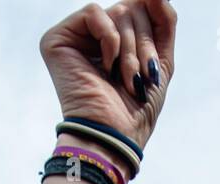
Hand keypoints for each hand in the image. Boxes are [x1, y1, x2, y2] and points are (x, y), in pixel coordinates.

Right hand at [40, 1, 176, 151]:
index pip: (141, 11)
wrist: (115, 135)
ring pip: (117, 10)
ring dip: (131, 48)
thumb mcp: (161, 60)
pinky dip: (109, 39)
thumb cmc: (137, 109)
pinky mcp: (56, 40)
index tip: (153, 70)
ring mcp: (73, 38)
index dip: (152, 35)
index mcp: (114, 42)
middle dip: (143, 44)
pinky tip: (106, 66)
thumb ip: (163, 20)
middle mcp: (91, 37)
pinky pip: (94, 12)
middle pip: (131, 8)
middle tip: (140, 77)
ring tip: (125, 79)